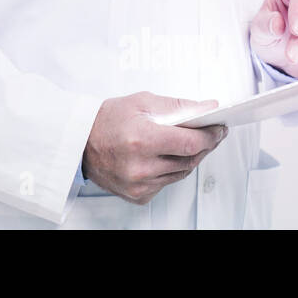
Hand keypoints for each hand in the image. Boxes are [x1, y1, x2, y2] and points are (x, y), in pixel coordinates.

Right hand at [82, 92, 227, 204]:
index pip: (191, 142)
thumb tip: (207, 108)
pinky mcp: (138, 195)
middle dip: (204, 145)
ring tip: (185, 142)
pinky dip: (171, 170)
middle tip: (209, 133)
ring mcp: (139, 184)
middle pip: (190, 159)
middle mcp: (141, 166)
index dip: (211, 136)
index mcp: (142, 139)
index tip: (219, 128)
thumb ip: (177, 106)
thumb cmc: (106, 119)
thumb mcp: (140, 102)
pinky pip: (167, 183)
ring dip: (188, 157)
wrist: (79, 143)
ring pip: (181, 173)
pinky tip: (164, 157)